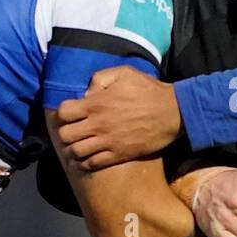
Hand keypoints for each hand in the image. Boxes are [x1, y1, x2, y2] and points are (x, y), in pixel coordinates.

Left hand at [55, 67, 181, 168]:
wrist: (173, 112)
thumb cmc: (149, 90)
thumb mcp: (125, 73)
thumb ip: (100, 78)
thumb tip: (86, 93)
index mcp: (97, 103)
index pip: (63, 112)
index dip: (63, 113)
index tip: (70, 114)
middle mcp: (98, 124)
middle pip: (65, 135)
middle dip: (65, 133)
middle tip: (72, 131)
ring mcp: (108, 142)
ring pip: (76, 152)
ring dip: (73, 149)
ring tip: (77, 146)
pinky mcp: (119, 154)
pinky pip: (93, 164)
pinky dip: (85, 163)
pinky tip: (87, 158)